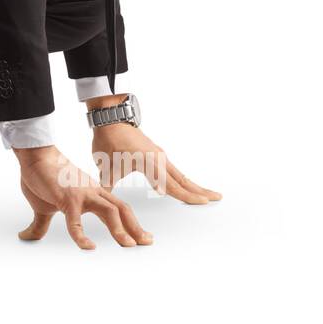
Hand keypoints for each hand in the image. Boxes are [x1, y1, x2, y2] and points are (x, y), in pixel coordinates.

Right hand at [15, 145, 152, 249]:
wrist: (33, 155)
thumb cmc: (40, 177)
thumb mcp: (43, 206)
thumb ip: (40, 224)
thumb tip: (26, 236)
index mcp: (92, 192)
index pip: (118, 208)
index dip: (132, 223)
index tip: (142, 237)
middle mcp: (92, 192)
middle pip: (121, 208)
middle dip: (135, 227)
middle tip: (147, 242)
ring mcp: (81, 194)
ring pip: (109, 210)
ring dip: (120, 229)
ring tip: (128, 245)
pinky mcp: (67, 198)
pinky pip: (76, 220)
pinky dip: (82, 235)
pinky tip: (88, 247)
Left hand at [91, 122, 222, 203]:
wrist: (110, 119)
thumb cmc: (108, 141)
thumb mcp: (106, 167)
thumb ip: (109, 187)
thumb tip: (105, 204)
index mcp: (149, 163)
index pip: (170, 184)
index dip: (186, 195)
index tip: (202, 202)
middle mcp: (158, 159)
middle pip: (182, 179)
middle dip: (200, 190)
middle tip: (217, 198)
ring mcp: (159, 156)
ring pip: (180, 174)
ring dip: (193, 185)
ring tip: (209, 194)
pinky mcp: (156, 154)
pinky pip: (173, 170)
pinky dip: (183, 179)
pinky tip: (187, 185)